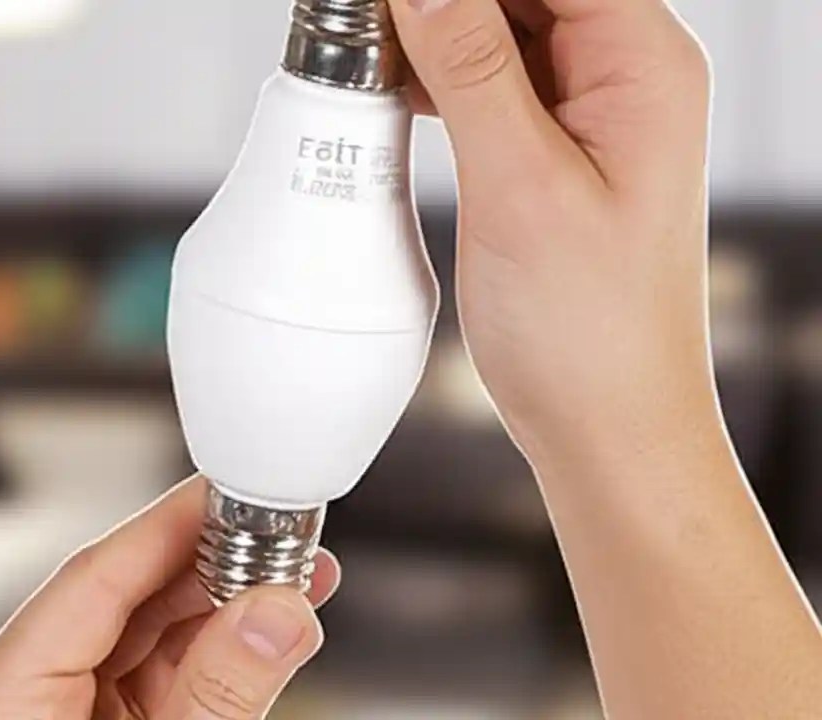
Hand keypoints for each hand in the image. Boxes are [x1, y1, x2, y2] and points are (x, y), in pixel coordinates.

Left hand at [0, 477, 339, 719]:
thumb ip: (223, 690)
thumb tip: (280, 610)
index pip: (96, 575)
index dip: (173, 524)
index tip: (234, 488)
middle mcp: (15, 690)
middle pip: (125, 597)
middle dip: (214, 565)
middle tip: (287, 535)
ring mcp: (51, 711)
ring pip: (146, 632)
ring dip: (223, 605)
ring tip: (296, 577)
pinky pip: (153, 672)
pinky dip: (211, 651)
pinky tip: (264, 628)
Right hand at [389, 0, 715, 464]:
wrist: (605, 423)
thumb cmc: (590, 330)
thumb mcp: (521, 187)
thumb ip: (472, 71)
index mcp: (644, 66)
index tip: (388, 1)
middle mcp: (625, 77)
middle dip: (440, 5)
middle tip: (363, 22)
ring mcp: (590, 114)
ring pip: (500, 29)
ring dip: (433, 32)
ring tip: (363, 47)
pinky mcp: (552, 151)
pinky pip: (489, 83)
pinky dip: (438, 77)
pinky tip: (389, 87)